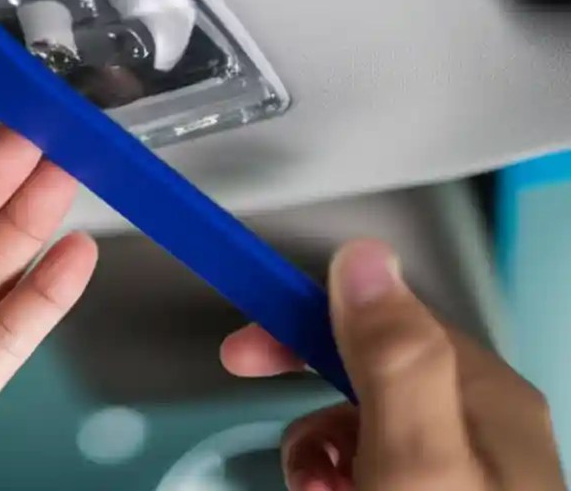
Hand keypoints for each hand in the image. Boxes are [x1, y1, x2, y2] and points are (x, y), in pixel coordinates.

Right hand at [220, 239, 564, 490]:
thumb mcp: (419, 461)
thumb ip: (394, 358)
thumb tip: (366, 258)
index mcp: (483, 399)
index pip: (385, 319)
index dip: (306, 321)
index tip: (242, 348)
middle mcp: (480, 430)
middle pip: (374, 373)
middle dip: (307, 388)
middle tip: (248, 395)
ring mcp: (464, 478)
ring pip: (369, 431)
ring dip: (320, 452)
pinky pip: (377, 475)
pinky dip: (339, 484)